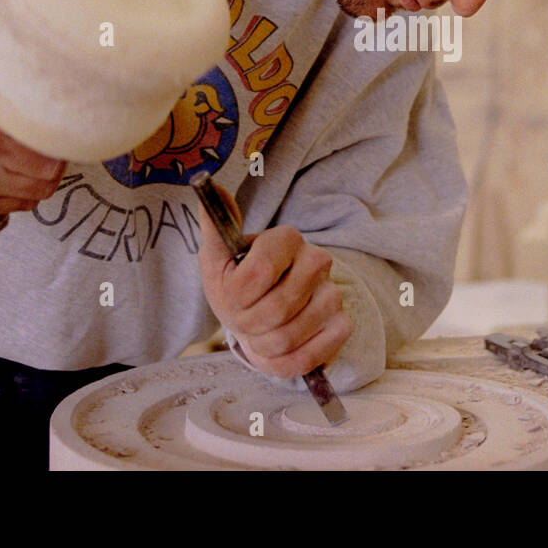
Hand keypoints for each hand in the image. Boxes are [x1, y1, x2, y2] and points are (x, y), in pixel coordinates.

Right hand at [0, 59, 66, 216]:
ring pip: (42, 189)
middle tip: (51, 140)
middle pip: (51, 170)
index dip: (64, 137)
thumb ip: (30, 94)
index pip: (48, 144)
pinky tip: (13, 169)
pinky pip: (25, 203)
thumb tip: (80, 101)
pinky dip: (28, 188)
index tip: (68, 127)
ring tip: (32, 154)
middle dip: (57, 156)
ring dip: (45, 174)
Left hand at [197, 191, 351, 378]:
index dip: (236, 295)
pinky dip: (280, 364)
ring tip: (258, 332)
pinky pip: (306, 359)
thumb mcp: (219, 257)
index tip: (232, 293)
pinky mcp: (342, 327)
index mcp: (287, 238)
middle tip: (243, 318)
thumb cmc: (238, 283)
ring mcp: (334, 296)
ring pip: (288, 338)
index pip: (258, 273)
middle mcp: (318, 262)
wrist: (264, 309)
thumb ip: (215, 227)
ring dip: (261, 345)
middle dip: (247, 323)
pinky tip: (275, 348)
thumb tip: (206, 184)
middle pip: (276, 310)